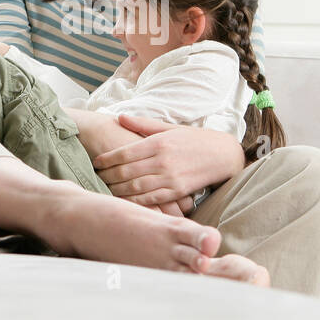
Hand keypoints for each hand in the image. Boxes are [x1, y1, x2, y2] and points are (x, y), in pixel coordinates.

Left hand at [92, 115, 244, 207]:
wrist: (223, 155)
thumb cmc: (194, 139)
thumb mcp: (169, 127)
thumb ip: (143, 124)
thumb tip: (119, 117)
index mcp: (159, 142)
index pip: (125, 152)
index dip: (107, 159)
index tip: (96, 162)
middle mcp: (163, 160)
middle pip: (126, 171)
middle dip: (108, 176)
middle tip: (95, 178)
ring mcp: (170, 178)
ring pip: (136, 188)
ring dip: (117, 190)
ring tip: (105, 189)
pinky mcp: (178, 191)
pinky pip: (151, 199)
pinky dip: (135, 201)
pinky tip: (125, 201)